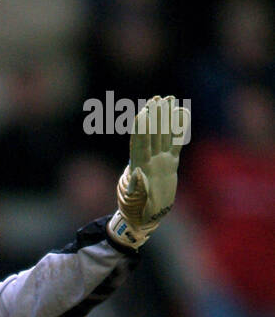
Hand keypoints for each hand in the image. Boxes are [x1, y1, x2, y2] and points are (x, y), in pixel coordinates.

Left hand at [107, 95, 189, 249]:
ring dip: (166, 118)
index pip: (140, 142)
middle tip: (159, 97)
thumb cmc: (137, 213)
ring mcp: (160, 161)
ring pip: (164, 135)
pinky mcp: (170, 164)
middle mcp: (150, 160)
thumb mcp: (134, 204)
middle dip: (154, 116)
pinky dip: (179, 130)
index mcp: (139, 167)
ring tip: (170, 99)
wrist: (146, 218)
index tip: (145, 110)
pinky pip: (176, 144)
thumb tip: (136, 173)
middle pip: (152, 134)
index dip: (142, 126)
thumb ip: (136, 189)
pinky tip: (182, 114)